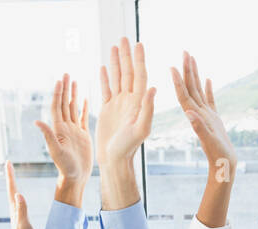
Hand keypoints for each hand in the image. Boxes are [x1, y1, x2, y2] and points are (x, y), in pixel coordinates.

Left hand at [0, 160, 34, 228]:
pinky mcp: (21, 222)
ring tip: (12, 177)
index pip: (13, 189)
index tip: (8, 162)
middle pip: (12, 190)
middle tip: (9, 165)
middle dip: (11, 177)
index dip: (11, 176)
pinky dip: (18, 197)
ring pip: (14, 197)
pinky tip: (19, 199)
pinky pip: (18, 205)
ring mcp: (17, 217)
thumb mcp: (24, 225)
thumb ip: (22, 210)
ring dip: (13, 186)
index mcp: (15, 210)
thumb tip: (18, 194)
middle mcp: (15, 212)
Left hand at [36, 74, 91, 204]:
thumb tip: (37, 121)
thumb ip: (48, 135)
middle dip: (65, 88)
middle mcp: (65, 127)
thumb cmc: (65, 167)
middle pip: (65, 103)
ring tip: (74, 81)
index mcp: (59, 129)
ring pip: (73, 108)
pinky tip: (84, 99)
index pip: (58, 106)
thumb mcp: (56, 151)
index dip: (58, 93)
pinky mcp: (83, 135)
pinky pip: (83, 118)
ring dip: (73, 95)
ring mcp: (74, 131)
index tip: (60, 80)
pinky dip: (83, 108)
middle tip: (66, 74)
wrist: (76, 177)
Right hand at [95, 37, 154, 168]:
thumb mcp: (141, 129)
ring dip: (116, 62)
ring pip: (117, 78)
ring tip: (115, 46)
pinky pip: (106, 89)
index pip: (140, 76)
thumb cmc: (129, 148)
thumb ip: (147, 109)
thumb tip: (153, 88)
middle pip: (128, 72)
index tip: (139, 44)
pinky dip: (105, 77)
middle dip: (127, 55)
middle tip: (125, 38)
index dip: (139, 60)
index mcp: (139, 103)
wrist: (115, 161)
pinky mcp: (108, 109)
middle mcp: (130, 101)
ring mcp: (119, 104)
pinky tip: (103, 67)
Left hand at [171, 51, 236, 179]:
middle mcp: (198, 114)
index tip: (171, 66)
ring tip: (192, 59)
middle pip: (190, 88)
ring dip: (194, 75)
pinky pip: (210, 100)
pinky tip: (207, 79)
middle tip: (184, 52)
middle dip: (186, 70)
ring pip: (198, 90)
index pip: (184, 95)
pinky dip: (207, 88)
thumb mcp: (209, 142)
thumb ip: (199, 127)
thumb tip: (188, 113)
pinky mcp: (214, 119)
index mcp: (195, 117)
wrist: (224, 166)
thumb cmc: (218, 157)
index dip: (178, 81)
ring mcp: (206, 115)